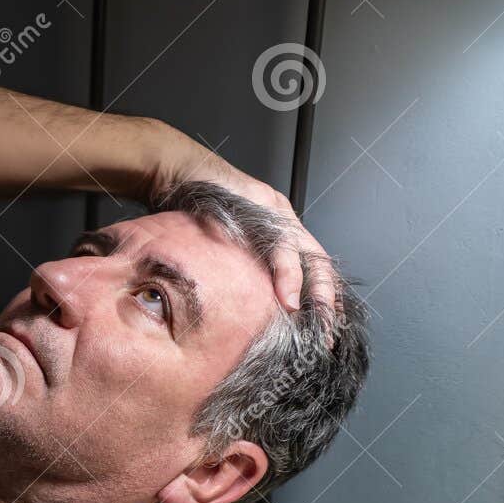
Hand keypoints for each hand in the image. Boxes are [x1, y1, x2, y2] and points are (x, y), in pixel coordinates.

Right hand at [145, 123, 337, 325]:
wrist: (173, 172)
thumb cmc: (188, 207)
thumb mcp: (215, 244)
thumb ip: (232, 264)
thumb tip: (231, 299)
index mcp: (276, 228)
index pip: (309, 264)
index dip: (320, 294)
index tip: (327, 324)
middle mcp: (282, 218)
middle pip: (318, 261)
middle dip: (327, 299)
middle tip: (330, 330)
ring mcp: (275, 210)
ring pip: (308, 254)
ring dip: (316, 291)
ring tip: (317, 320)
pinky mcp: (263, 206)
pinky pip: (282, 244)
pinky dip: (288, 274)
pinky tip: (289, 297)